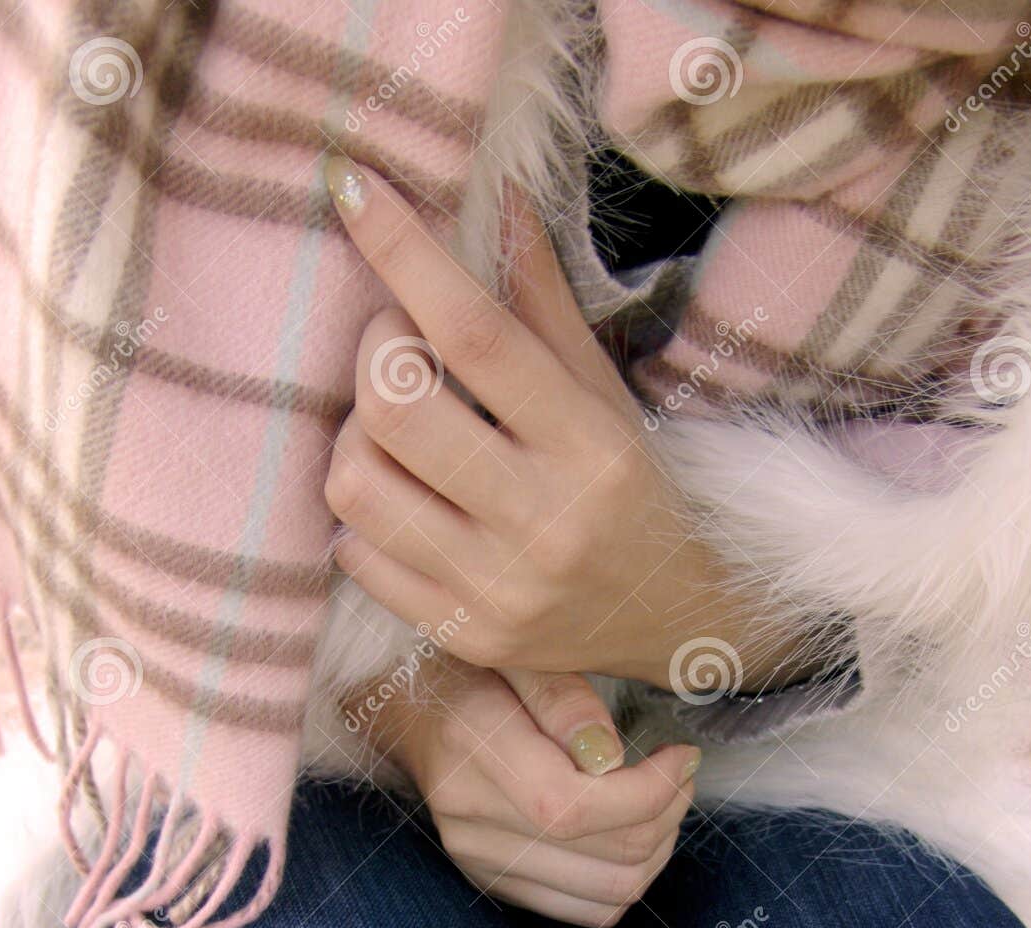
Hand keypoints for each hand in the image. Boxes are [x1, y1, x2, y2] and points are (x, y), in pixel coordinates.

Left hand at [322, 159, 738, 691]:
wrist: (676, 621)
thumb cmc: (634, 492)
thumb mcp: (604, 396)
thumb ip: (544, 304)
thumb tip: (499, 198)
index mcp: (589, 446)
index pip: (476, 335)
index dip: (404, 254)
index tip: (354, 188)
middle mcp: (544, 522)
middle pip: (393, 408)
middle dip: (373, 354)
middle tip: (397, 348)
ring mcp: (499, 589)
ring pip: (357, 484)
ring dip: (353, 438)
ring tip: (392, 433)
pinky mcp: (464, 636)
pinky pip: (357, 557)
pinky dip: (362, 517)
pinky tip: (405, 503)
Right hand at [372, 664, 699, 927]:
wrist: (406, 717)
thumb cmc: (470, 673)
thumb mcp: (514, 656)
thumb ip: (562, 698)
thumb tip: (611, 758)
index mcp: (471, 746)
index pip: (572, 806)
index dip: (648, 793)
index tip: (681, 755)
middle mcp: (470, 818)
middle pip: (606, 854)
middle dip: (666, 812)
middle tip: (679, 770)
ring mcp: (481, 861)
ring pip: (611, 892)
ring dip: (659, 848)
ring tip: (662, 798)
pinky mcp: (498, 885)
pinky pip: (593, 911)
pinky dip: (632, 877)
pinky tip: (634, 831)